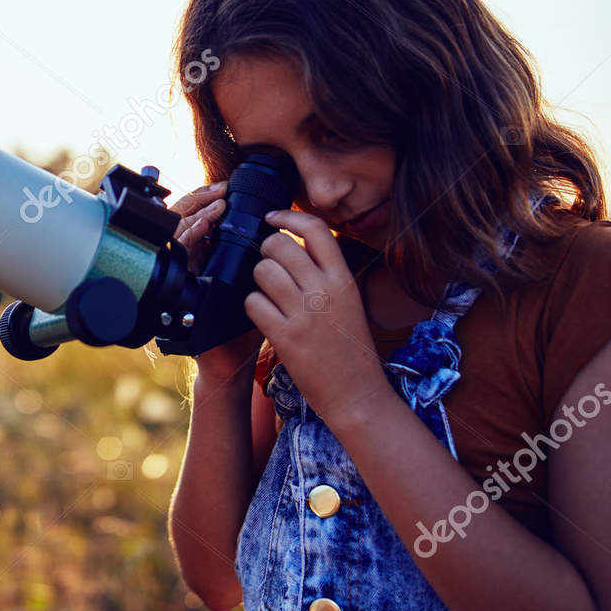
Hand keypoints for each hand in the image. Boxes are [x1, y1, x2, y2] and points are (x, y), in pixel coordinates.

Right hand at [169, 180, 262, 384]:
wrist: (232, 361)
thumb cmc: (254, 325)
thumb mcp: (268, 287)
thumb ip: (273, 261)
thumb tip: (289, 229)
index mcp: (216, 256)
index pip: (205, 216)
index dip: (210, 198)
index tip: (228, 189)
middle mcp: (195, 260)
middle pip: (187, 216)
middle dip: (201, 199)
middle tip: (220, 190)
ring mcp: (184, 271)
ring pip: (178, 230)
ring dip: (196, 214)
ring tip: (215, 206)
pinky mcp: (178, 284)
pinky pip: (178, 254)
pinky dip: (189, 237)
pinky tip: (204, 227)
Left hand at [244, 209, 392, 428]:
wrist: (358, 393)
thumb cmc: (350, 348)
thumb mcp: (349, 300)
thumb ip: (326, 275)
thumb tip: (293, 249)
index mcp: (343, 278)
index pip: (315, 229)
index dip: (288, 217)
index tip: (272, 218)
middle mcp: (325, 290)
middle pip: (279, 245)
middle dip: (265, 252)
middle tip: (268, 267)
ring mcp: (305, 314)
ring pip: (262, 271)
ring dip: (257, 280)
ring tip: (267, 295)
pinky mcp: (286, 337)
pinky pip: (253, 303)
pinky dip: (252, 307)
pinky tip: (263, 316)